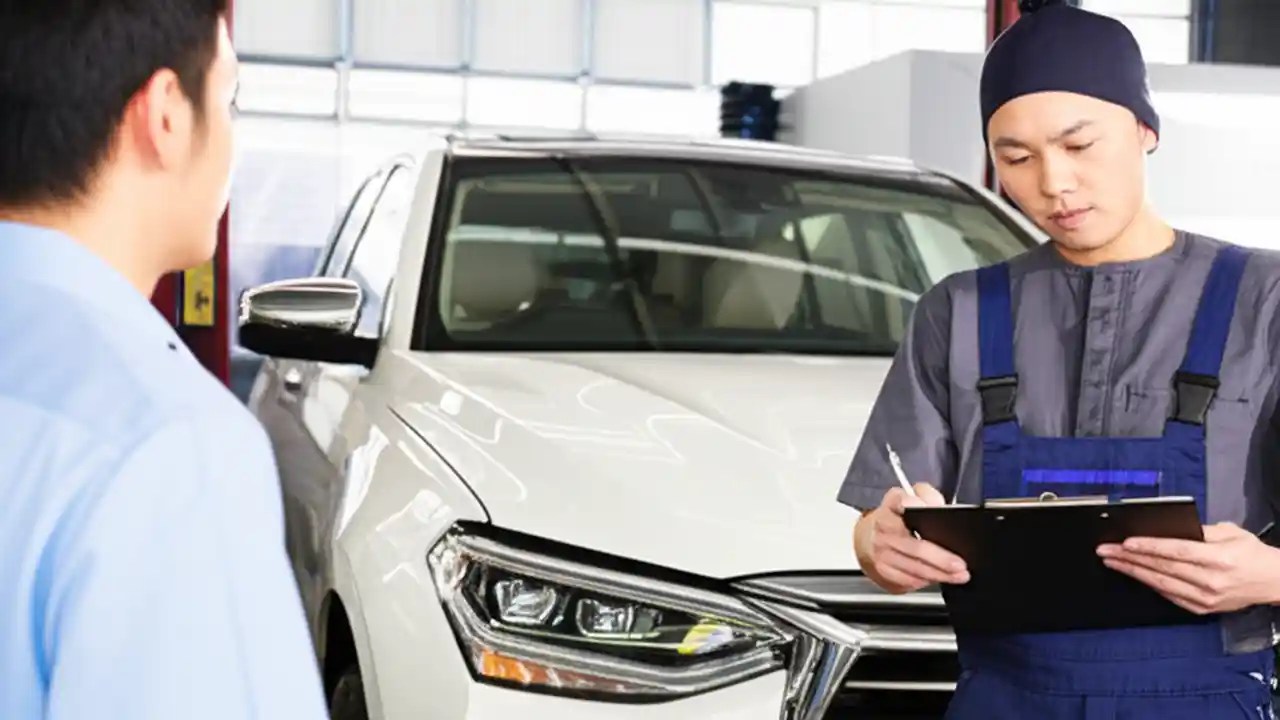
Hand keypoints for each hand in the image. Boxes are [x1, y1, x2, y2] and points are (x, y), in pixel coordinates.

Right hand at [854, 484, 969, 593]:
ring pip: (914, 568)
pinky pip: (909, 580)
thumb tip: (939, 507)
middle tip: (959, 564)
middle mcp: (883, 528)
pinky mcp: (883, 570)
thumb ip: (928, 496)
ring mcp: (881, 551)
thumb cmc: (898, 519)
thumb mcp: (913, 499)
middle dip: (939, 558)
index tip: (924, 508)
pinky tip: (940, 577)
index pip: (899, 502)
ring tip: (959, 575)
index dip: (910, 504)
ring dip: (939, 574)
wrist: (870, 539)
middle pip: (914, 546)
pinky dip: (927, 580)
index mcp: (891, 506)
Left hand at [1097, 523, 1279, 614]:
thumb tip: (1169, 529)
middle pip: (1162, 568)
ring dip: (1134, 572)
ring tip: (1113, 562)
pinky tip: (1135, 575)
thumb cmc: (1253, 554)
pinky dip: (1151, 584)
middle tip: (1106, 551)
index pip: (1175, 552)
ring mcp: (1206, 598)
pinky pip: (1170, 596)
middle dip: (1130, 558)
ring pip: (1162, 584)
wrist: (1275, 582)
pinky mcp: (1203, 609)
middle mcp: (1211, 581)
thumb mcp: (1230, 533)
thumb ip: (1200, 531)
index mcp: (1219, 559)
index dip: (1147, 547)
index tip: (1125, 543)